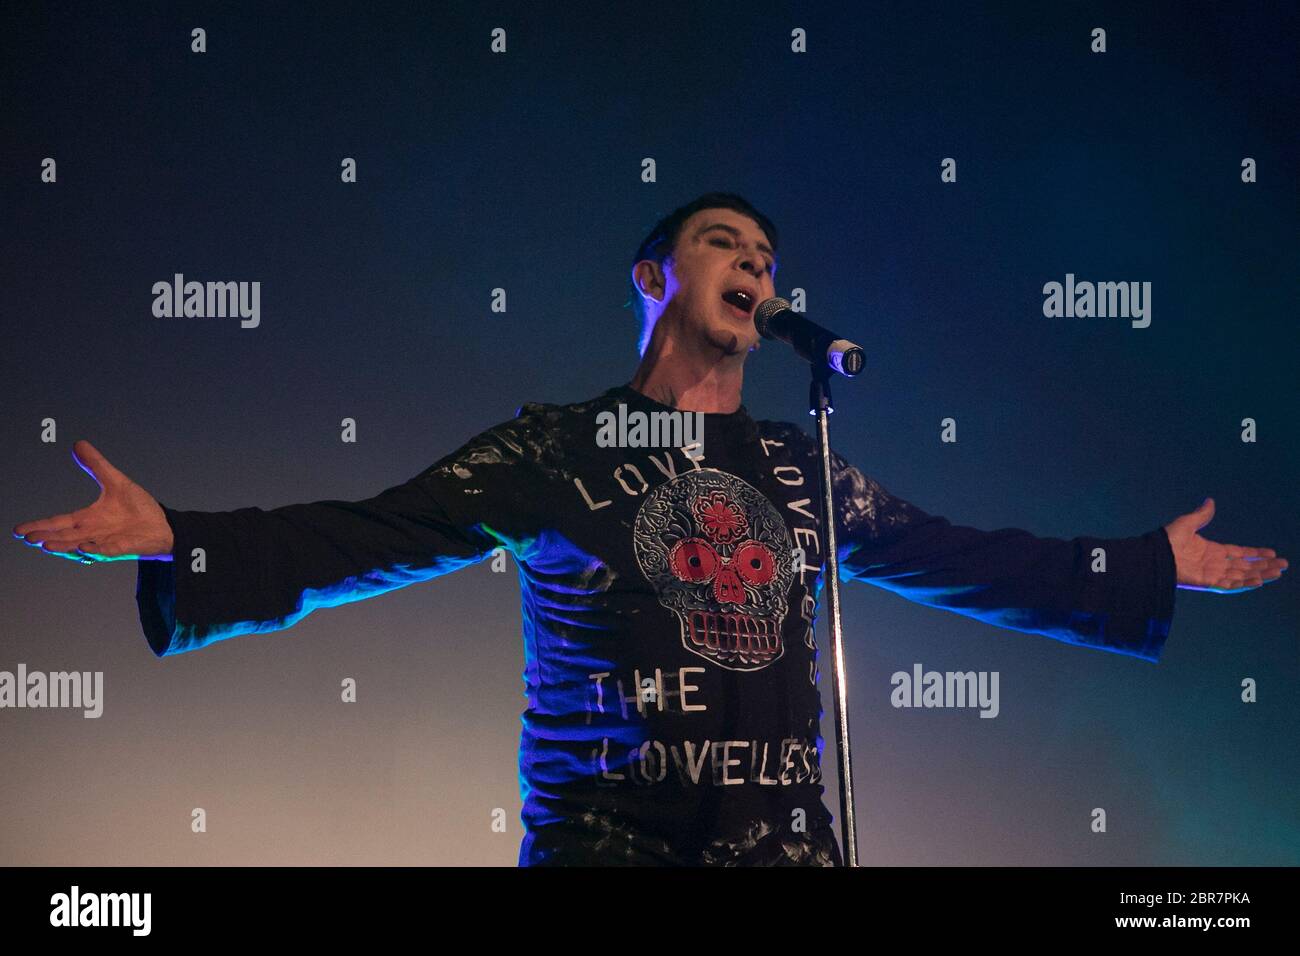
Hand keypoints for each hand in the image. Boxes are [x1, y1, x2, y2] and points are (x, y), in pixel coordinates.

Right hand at [12, 440, 174, 562]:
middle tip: (28, 538)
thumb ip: (96, 465)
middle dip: (47, 537)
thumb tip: (78, 444)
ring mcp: (108, 542)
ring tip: (47, 545)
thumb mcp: (115, 481)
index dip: (41, 526)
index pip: (59, 523)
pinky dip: (95, 550)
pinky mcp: (124, 548)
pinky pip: (107, 551)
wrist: (164, 525)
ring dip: (65, 546)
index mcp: (88, 519)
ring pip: (81, 546)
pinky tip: (83, 548)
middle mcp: (94, 533)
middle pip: (65, 536)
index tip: (19, 531)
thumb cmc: (139, 508)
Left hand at [1163, 498, 1286, 592]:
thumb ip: (1202, 515)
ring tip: (1278, 572)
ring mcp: (1212, 574)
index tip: (1272, 553)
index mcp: (1212, 551)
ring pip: (1242, 576)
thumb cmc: (1166, 540)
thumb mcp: (1187, 523)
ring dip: (1260, 574)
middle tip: (1284, 565)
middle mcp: (1214, 564)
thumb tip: (1210, 501)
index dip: (1256, 554)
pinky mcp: (1207, 583)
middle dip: (1264, 566)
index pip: (1239, 553)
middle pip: (1245, 566)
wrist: (1153, 554)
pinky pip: (1230, 585)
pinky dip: (1244, 584)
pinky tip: (1260, 581)